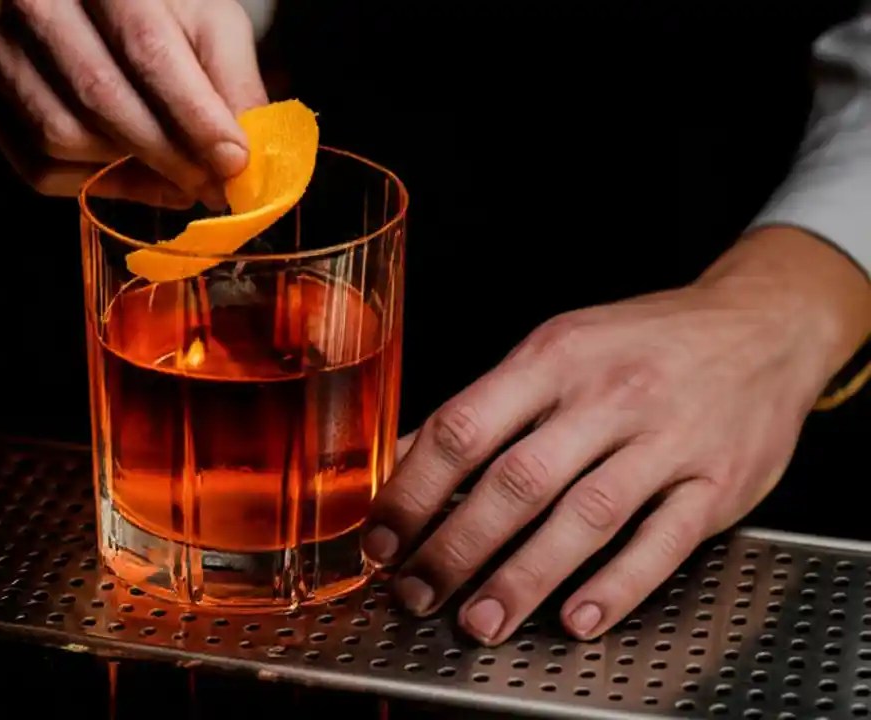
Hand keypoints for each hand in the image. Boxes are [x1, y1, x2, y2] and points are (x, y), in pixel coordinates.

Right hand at [0, 0, 268, 207]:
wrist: (107, 8)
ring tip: (176, 172)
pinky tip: (132, 173)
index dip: (193, 115)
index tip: (234, 161)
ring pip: (63, 137)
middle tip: (213, 185)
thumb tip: (242, 167)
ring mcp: (4, 54)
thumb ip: (234, 88)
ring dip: (129, 169)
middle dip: (167, 154)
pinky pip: (39, 169)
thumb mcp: (212, 27)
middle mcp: (38, 4)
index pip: (145, 48)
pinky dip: (94, 185)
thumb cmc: (168, 13)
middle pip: (100, 96)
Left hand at [365, 227, 870, 644]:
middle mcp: (608, 396)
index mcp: (553, 358)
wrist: (763, 325)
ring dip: (525, 577)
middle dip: (457, 546)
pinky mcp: (718, 482)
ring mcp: (668, 439)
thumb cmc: (642, 344)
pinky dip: (618, 584)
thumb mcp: (555, 351)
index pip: (464, 427)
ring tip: (480, 619)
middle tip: (417, 592)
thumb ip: (483, 408)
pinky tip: (577, 615)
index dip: (414, 489)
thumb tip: (404, 461)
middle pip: (517, 480)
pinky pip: (664, 540)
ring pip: (586, 516)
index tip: (382, 537)